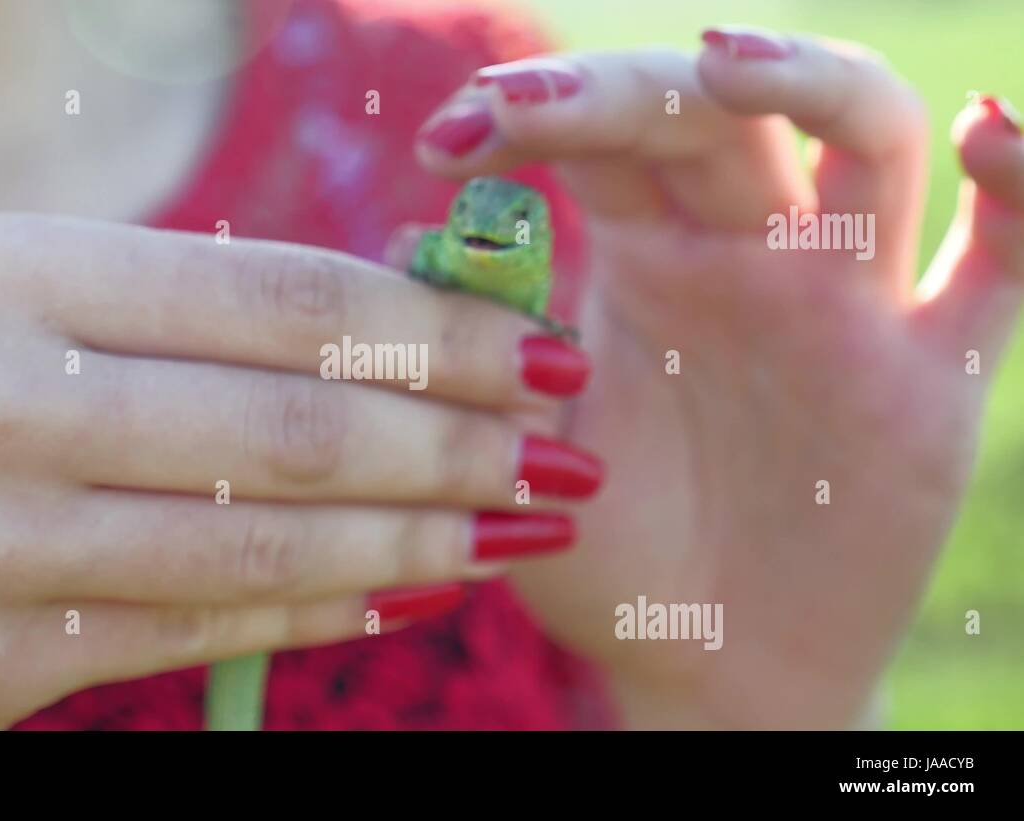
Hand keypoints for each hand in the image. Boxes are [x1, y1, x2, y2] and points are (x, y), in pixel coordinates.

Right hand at [0, 214, 600, 727]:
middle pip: (295, 426)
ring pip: (263, 546)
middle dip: (456, 442)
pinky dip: (322, 612)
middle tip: (558, 451)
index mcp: (16, 272)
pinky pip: (198, 632)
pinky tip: (405, 590)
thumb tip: (388, 327)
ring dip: (415, 539)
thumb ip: (182, 306)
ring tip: (512, 529)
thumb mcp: (10, 296)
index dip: (435, 328)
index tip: (537, 350)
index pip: (283, 298)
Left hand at [415, 31, 1023, 726]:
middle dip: (629, 90)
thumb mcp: (521, 450)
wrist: (705, 666)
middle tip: (528, 99)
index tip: (446, 136)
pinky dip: (1019, 189)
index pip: (605, 143)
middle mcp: (750, 258)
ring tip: (725, 64)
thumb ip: (481, 350)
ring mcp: (850, 305)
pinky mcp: (936, 376)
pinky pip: (1001, 263)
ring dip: (809, 84)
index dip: (533, 114)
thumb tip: (414, 236)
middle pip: (721, 120)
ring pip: (867, 145)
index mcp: (648, 260)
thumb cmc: (606, 553)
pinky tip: (986, 131)